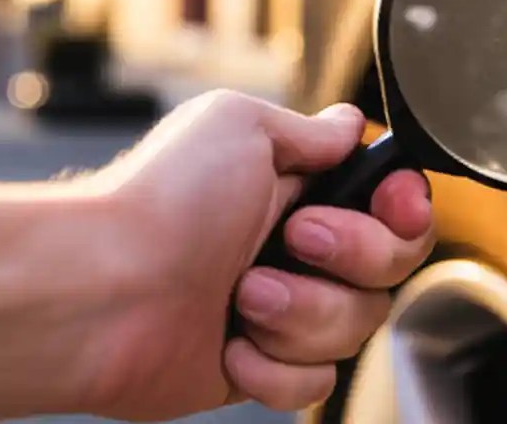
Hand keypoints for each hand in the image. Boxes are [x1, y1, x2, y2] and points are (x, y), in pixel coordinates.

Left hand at [88, 90, 435, 419]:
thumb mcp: (241, 125)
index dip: (406, 210)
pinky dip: (274, 367)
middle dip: (352, 256)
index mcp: (302, 191)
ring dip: (301, 313)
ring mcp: (285, 312)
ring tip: (241, 296)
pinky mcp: (264, 367)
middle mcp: (300, 252)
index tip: (392, 205)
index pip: (394, 205)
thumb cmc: (162, 201)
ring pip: (357, 327)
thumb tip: (351, 125)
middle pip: (391, 268)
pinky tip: (227, 346)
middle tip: (292, 240)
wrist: (100, 292)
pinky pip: (316, 382)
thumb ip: (312, 130)